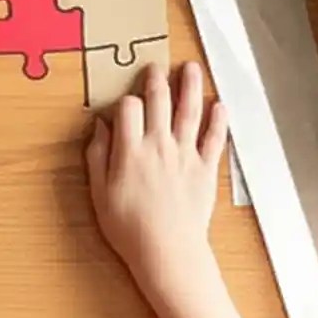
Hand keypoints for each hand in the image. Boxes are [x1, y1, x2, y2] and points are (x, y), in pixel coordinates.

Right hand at [85, 61, 228, 297]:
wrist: (167, 251)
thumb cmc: (128, 227)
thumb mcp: (99, 192)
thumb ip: (98, 155)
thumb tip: (100, 126)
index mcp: (131, 150)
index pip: (128, 108)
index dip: (125, 100)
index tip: (124, 104)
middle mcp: (160, 145)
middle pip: (159, 101)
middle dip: (156, 79)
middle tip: (156, 66)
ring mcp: (186, 155)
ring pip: (190, 111)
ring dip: (190, 86)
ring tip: (191, 68)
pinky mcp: (206, 169)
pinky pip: (215, 138)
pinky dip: (218, 120)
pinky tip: (219, 105)